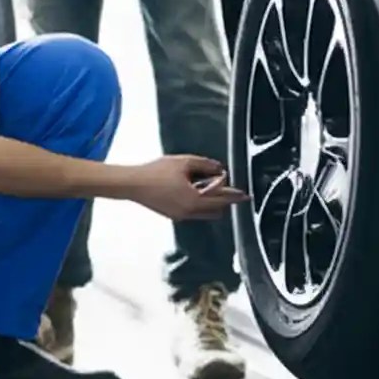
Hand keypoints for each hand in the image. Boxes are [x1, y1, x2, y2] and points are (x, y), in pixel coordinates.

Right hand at [130, 155, 246, 220]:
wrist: (133, 184)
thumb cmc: (155, 173)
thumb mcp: (184, 162)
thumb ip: (205, 165)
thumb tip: (218, 168)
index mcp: (194, 200)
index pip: (221, 199)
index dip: (234, 196)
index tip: (244, 195)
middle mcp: (189, 212)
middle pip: (216, 210)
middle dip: (223, 199)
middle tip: (223, 185)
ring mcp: (180, 216)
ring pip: (204, 212)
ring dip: (210, 201)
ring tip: (205, 184)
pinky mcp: (173, 214)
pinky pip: (193, 212)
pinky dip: (198, 202)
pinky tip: (191, 188)